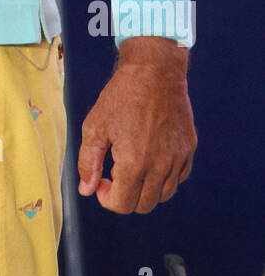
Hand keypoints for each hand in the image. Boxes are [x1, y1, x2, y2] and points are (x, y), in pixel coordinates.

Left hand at [77, 34, 196, 213]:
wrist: (154, 70)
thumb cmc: (122, 96)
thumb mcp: (95, 126)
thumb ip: (88, 162)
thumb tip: (87, 189)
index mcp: (134, 162)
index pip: (122, 204)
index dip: (107, 199)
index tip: (102, 183)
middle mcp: (160, 165)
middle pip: (144, 205)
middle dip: (125, 197)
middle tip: (114, 176)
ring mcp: (178, 158)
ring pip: (163, 195)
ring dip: (145, 189)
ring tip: (133, 166)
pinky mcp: (189, 149)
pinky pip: (178, 178)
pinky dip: (164, 178)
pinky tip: (151, 159)